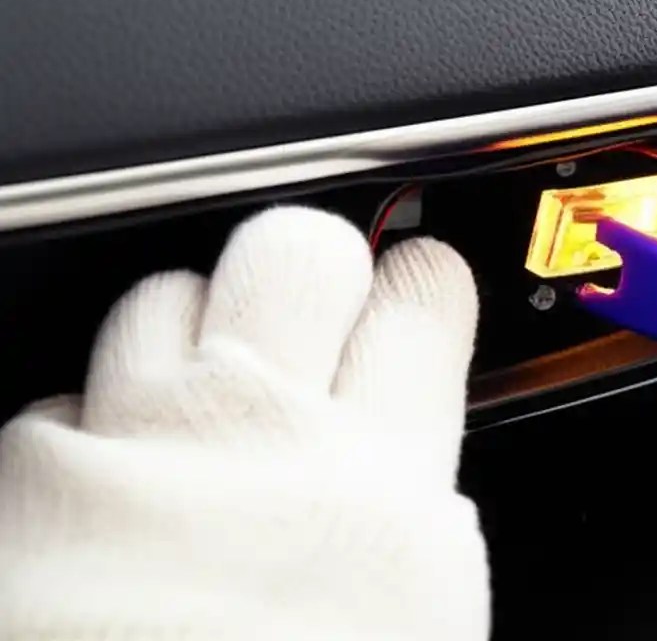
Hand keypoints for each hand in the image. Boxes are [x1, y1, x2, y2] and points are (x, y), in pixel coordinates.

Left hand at [0, 207, 488, 639]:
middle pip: (296, 246)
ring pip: (170, 291)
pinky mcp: (27, 473)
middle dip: (308, 264)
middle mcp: (263, 437)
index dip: (422, 281)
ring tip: (198, 406)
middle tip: (306, 316)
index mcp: (381, 488)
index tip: (413, 292)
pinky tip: (104, 491)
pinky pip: (62, 397)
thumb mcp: (411, 633)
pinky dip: (87, 428)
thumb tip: (410, 491)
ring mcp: (138, 441)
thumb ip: (416, 532)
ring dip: (190, 334)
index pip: (424, 298)